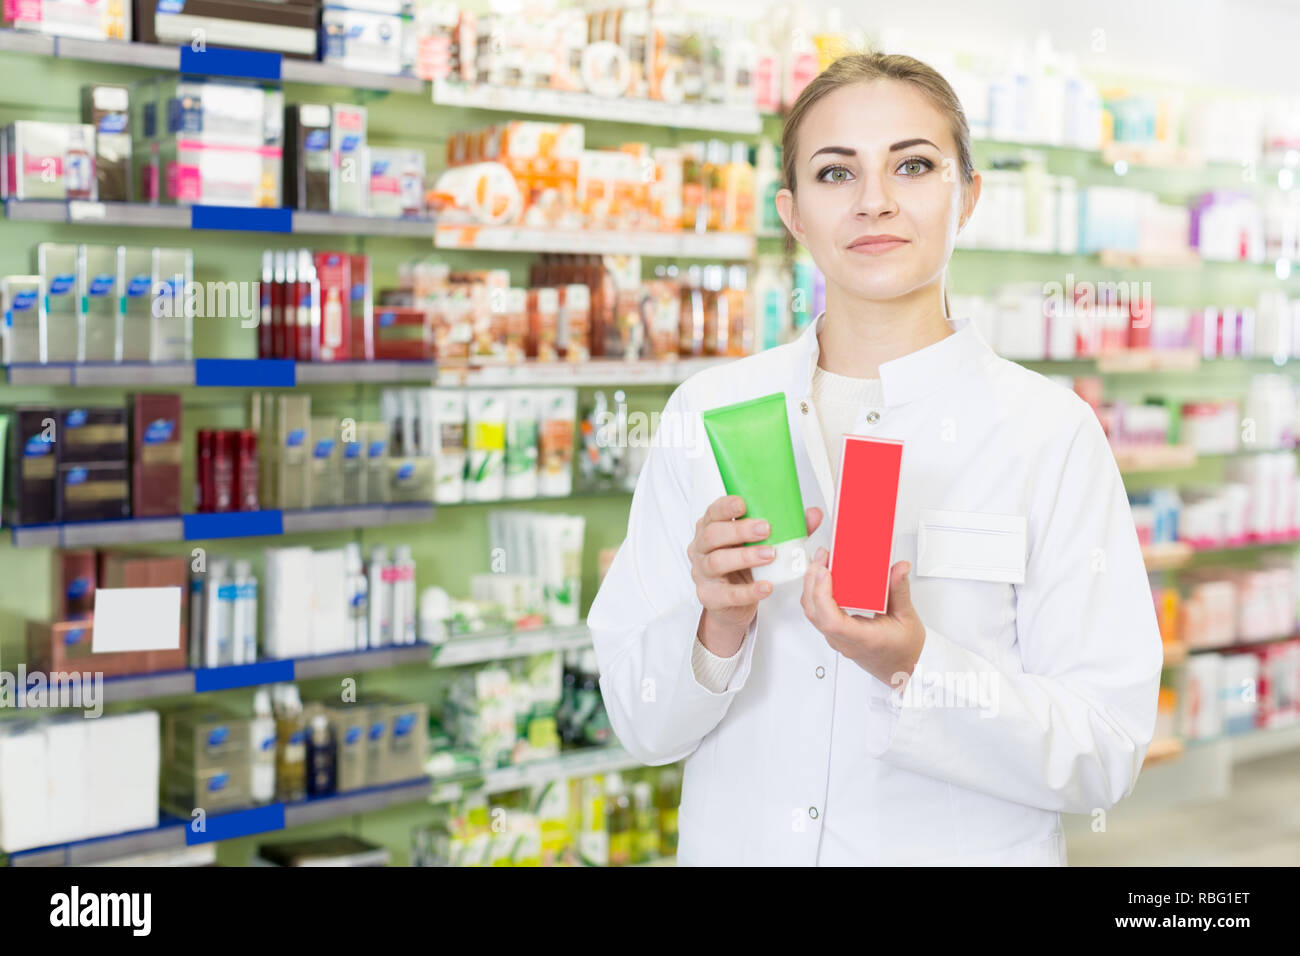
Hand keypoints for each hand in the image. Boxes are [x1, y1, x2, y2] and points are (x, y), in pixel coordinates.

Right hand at [690, 494, 822, 655]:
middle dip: (739, 530)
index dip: (726, 507)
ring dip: (744, 557)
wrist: (732, 603)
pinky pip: (728, 594)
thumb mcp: (760, 543)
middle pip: (712, 535)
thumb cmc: (743, 566)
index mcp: (711, 528)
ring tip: (769, 555)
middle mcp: (702, 548)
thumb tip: (813, 514)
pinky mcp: (711, 596)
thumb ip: (787, 528)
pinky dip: (748, 590)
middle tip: (765, 529)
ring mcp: (703, 573)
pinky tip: (766, 586)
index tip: (743, 503)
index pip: (713, 512)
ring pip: (717, 561)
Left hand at [800, 546, 925, 689]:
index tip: (826, 573)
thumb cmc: (904, 650)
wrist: (903, 669)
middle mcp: (844, 641)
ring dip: (812, 586)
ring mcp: (837, 639)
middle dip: (813, 580)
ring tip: (821, 564)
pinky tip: (823, 580)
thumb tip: (898, 569)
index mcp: (862, 639)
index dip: (823, 595)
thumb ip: (900, 590)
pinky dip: (816, 594)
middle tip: (823, 558)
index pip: (832, 621)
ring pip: (813, 613)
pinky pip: (818, 614)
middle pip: (815, 613)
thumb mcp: (907, 618)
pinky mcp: (835, 635)